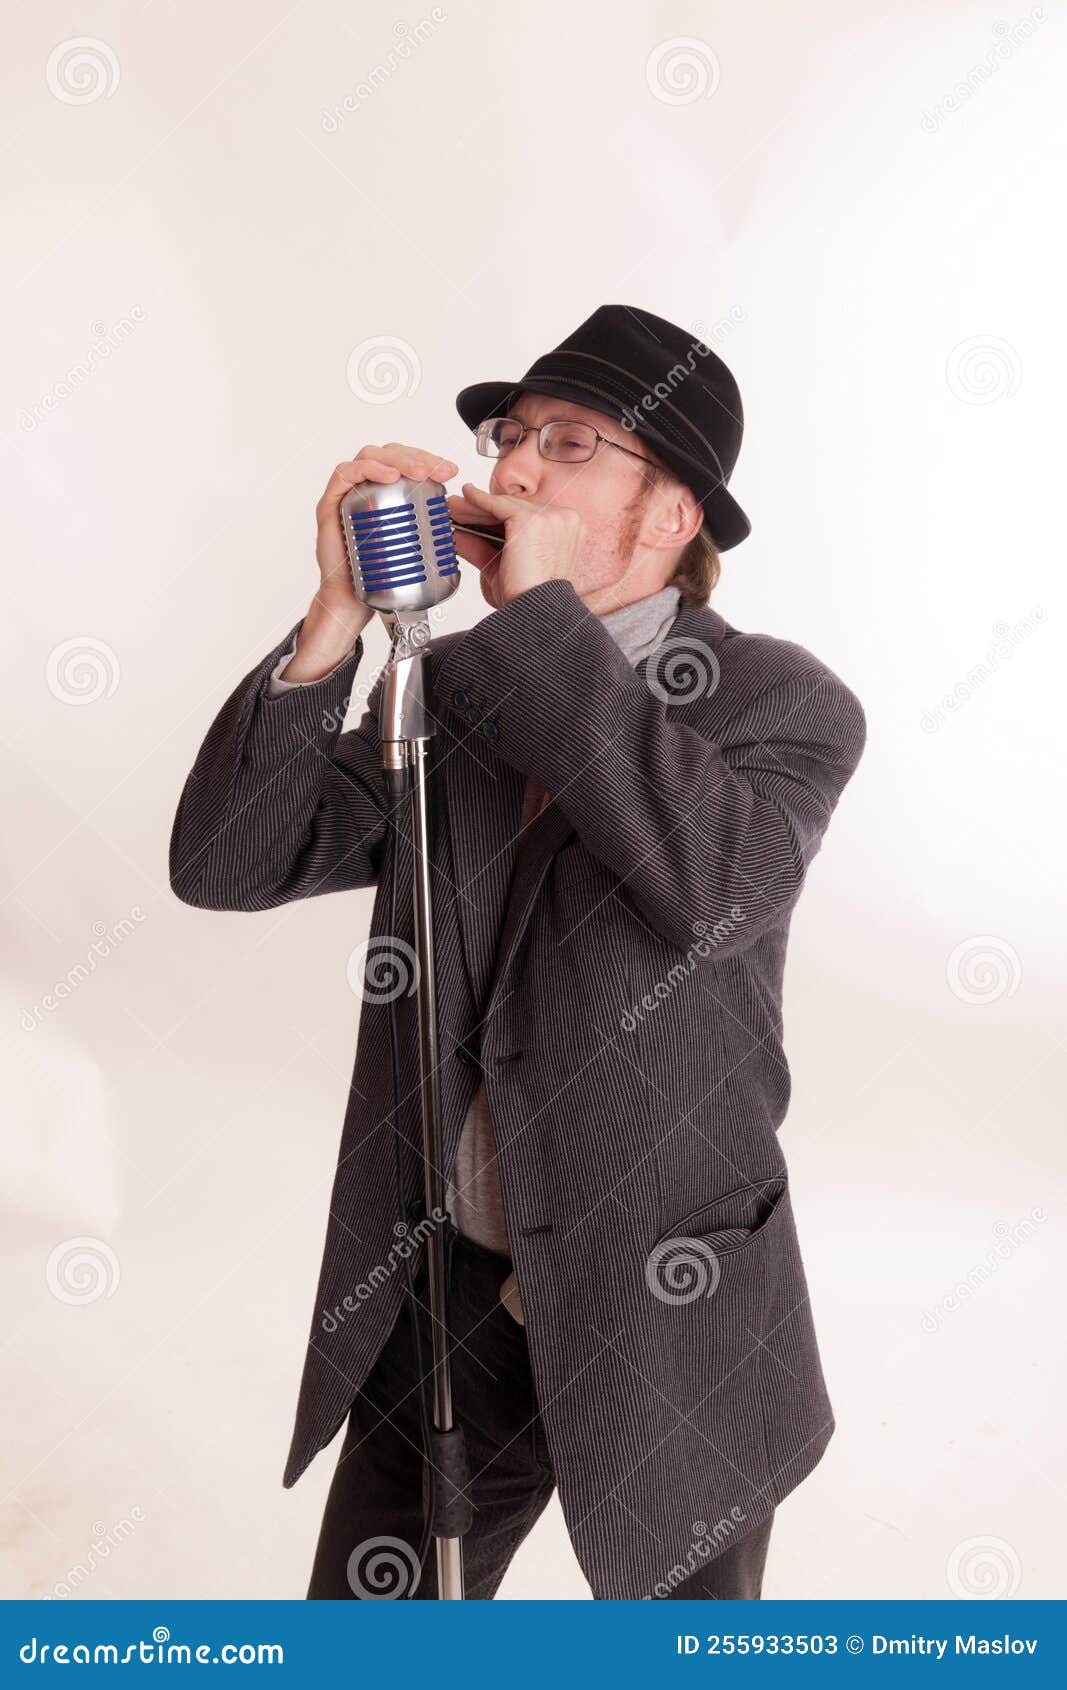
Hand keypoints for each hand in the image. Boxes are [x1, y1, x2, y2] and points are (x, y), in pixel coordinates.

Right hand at [315, 443, 458, 611]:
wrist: (352, 602)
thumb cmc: (379, 576)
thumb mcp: (415, 548)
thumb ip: (433, 529)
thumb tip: (461, 516)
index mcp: (385, 494)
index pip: (405, 462)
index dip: (429, 460)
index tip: (450, 472)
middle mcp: (365, 489)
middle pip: (389, 454)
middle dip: (417, 457)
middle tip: (438, 471)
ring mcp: (347, 494)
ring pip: (369, 457)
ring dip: (397, 460)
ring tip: (418, 472)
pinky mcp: (330, 503)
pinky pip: (345, 474)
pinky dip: (368, 470)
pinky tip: (389, 476)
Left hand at [446, 484, 583, 609]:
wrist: (535, 614)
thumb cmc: (527, 600)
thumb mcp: (501, 567)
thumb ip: (483, 547)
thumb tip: (460, 535)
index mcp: (567, 533)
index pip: (528, 515)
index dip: (498, 515)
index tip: (475, 514)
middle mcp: (565, 521)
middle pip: (516, 507)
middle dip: (483, 510)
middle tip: (458, 508)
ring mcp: (552, 518)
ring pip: (506, 505)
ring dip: (477, 506)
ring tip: (454, 507)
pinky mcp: (533, 520)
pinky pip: (500, 505)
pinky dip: (480, 500)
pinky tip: (467, 495)